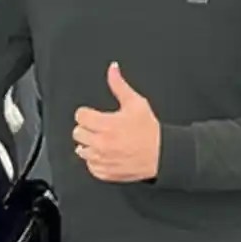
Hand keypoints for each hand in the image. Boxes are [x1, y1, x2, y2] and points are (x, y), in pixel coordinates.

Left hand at [73, 62, 160, 182]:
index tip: (94, 116)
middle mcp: (101, 143)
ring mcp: (102, 160)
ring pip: (81, 149)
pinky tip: (106, 154)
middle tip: (100, 128)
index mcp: (106, 125)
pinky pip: (89, 165)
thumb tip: (112, 69)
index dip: (87, 113)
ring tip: (104, 141)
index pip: (80, 116)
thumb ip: (119, 85)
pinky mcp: (105, 172)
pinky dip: (95, 160)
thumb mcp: (136, 103)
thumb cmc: (149, 130)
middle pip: (77, 132)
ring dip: (89, 144)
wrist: (163, 154)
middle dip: (87, 128)